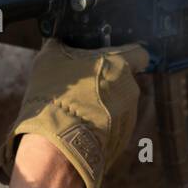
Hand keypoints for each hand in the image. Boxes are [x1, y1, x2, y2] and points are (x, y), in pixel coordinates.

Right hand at [0, 39, 148, 187]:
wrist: (57, 147)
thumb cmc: (55, 97)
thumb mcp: (49, 59)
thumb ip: (59, 46)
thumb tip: (56, 41)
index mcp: (119, 65)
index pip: (139, 53)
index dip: (126, 53)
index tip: (110, 57)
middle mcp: (130, 90)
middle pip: (122, 80)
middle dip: (105, 82)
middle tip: (80, 86)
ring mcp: (129, 117)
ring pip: (118, 105)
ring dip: (102, 106)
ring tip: (75, 111)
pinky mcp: (122, 141)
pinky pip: (113, 127)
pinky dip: (99, 126)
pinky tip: (78, 128)